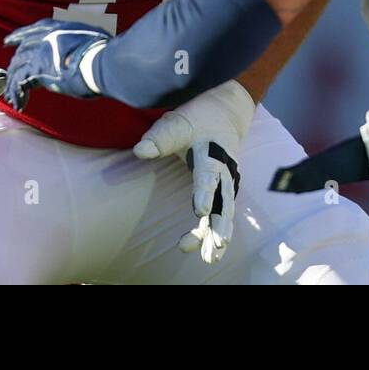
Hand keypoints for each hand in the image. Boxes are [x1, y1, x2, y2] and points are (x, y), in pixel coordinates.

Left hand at [2, 21, 110, 110]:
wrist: (99, 61)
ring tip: (13, 96)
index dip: (17, 37)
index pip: (31, 31)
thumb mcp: (91, 35)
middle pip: (22, 51)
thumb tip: (88, 43)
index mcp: (56, 28)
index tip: (8, 41)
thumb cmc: (102, 50)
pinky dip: (17, 94)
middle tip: (11, 75)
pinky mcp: (37, 71)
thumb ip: (81, 38)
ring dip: (13, 82)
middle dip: (15, 64)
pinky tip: (20, 103)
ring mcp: (38, 53)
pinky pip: (19, 83)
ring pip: (17, 67)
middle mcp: (43, 38)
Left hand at [133, 81, 254, 263]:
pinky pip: (222, 212)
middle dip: (219, 223)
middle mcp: (224, 170)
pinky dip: (216, 230)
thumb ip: (160, 137)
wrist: (228, 112)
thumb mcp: (179, 121)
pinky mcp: (224, 189)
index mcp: (213, 152)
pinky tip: (209, 250)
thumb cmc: (199, 118)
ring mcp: (227, 181)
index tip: (200, 211)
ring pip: (225, 210)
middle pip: (224, 199)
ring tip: (209, 257)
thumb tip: (140, 151)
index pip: (208, 174)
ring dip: (217, 233)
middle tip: (214, 244)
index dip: (204, 192)